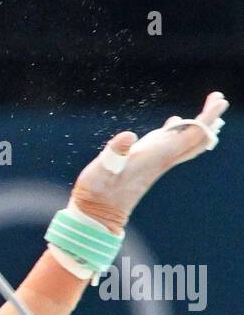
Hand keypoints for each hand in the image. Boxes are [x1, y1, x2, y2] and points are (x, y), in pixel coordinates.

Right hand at [69, 92, 228, 234]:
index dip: (206, 118)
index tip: (219, 100)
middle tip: (219, 99)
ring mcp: (154, 162)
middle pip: (195, 140)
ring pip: (186, 144)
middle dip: (209, 120)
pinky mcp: (145, 164)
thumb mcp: (102, 170)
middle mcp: (161, 159)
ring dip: (198, 127)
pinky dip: (178, 133)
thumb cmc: (97, 193)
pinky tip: (174, 123)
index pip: (190, 136)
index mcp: (156, 156)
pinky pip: (170, 146)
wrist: (97, 215)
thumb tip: (128, 136)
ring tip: (207, 111)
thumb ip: (114, 153)